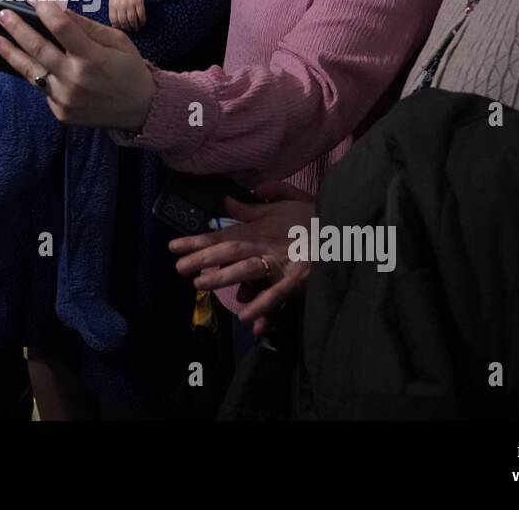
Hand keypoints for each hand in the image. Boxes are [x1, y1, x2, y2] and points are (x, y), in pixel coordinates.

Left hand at [0, 0, 155, 129]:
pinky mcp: (61, 112)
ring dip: (12, 54)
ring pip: (32, 72)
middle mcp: (76, 79)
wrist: (140, 110)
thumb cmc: (129, 70)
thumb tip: (61, 10)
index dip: (45, 10)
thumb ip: (88, 27)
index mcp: (93, 58)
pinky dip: (38, 75)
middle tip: (2, 15)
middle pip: (38, 49)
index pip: (62, 28)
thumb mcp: (117, 42)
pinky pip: (44, 88)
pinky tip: (31, 63)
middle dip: (18, 29)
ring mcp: (65, 98)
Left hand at [108, 0, 146, 31]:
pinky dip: (142, 21)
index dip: (118, 27)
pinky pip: (141, 14)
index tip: (121, 30)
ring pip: (132, 19)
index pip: (114, 20)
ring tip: (136, 28)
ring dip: (135, 26)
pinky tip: (142, 23)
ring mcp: (131, 3)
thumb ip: (113, 13)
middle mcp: (121, 4)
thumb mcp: (112, 2)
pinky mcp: (139, 2)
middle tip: (130, 30)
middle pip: (123, 21)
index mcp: (113, 5)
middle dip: (127, 28)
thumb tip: (116, 27)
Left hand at [168, 181, 312, 335]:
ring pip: (248, 269)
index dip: (197, 240)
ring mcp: (281, 263)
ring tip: (201, 284)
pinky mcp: (298, 279)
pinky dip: (263, 305)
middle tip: (179, 268)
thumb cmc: (312, 218)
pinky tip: (247, 317)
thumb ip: (253, 204)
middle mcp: (265, 245)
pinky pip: (278, 294)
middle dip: (202, 258)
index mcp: (259, 229)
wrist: (345, 229)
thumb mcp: (283, 203)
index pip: (222, 234)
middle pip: (229, 250)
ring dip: (224, 276)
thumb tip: (227, 201)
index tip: (173, 247)